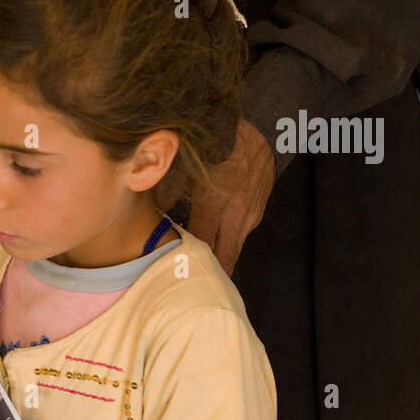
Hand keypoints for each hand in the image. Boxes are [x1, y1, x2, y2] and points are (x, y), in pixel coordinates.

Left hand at [155, 119, 274, 275]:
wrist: (263, 132)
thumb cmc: (220, 145)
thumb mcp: (190, 165)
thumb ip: (170, 191)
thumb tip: (156, 210)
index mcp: (214, 205)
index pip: (199, 245)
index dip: (187, 260)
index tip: (174, 272)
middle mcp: (235, 216)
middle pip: (221, 257)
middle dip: (208, 272)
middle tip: (191, 287)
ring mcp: (249, 216)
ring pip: (232, 250)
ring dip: (218, 261)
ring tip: (202, 274)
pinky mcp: (257, 213)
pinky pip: (240, 236)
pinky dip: (227, 244)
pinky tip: (215, 247)